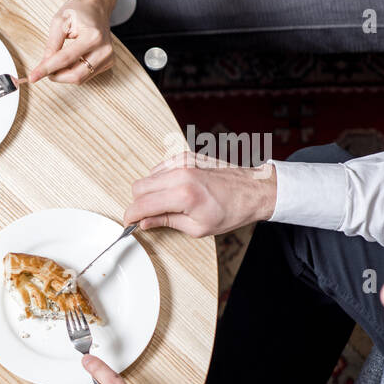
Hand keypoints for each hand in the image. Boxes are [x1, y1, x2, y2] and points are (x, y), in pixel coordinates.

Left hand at [27, 0, 112, 83]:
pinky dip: (73, 72)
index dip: (47, 69)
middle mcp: (104, 49)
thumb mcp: (59, 22)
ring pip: (80, 79)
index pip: (65, 59)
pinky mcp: (108, 62)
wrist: (96, 6)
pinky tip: (70, 60)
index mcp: (93, 37)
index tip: (33, 77)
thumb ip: (51, 45)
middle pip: (75, 75)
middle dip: (56, 75)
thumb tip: (44, 65)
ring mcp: (108, 57)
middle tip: (44, 69)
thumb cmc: (78, 11)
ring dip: (64, 75)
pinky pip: (86, 75)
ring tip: (57, 61)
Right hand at [124, 152, 277, 236]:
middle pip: (138, 187)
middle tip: (149, 215)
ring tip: (167, 203)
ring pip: (147, 177)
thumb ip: (165, 222)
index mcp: (184, 195)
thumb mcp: (197, 227)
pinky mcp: (186, 156)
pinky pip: (160, 168)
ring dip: (150, 192)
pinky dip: (160, 181)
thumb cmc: (231, 211)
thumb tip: (144, 223)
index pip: (141, 205)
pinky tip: (174, 190)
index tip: (130, 223)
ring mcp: (183, 162)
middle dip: (139, 203)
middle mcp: (181, 174)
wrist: (253, 191)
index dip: (131, 216)